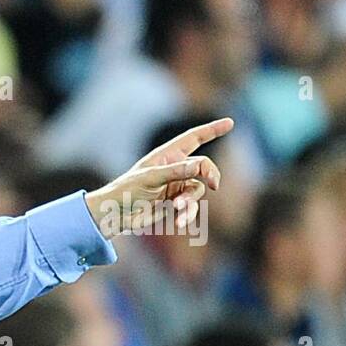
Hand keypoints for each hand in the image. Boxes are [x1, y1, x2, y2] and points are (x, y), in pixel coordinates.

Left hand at [84, 117, 233, 237]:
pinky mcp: (173, 204)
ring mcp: (175, 187)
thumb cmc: (125, 191)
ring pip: (197, 189)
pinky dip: (187, 214)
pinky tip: (179, 223)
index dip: (212, 130)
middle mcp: (174, 169)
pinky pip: (190, 207)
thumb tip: (198, 165)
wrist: (114, 215)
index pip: (194, 139)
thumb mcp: (149, 178)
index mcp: (166, 156)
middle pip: (203, 166)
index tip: (230, 122)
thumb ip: (174, 172)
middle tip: (214, 184)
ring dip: (190, 200)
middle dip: (210, 174)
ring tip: (176, 207)